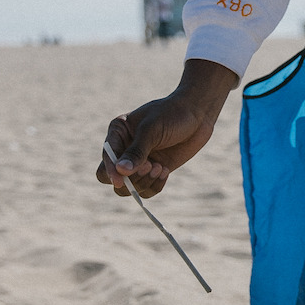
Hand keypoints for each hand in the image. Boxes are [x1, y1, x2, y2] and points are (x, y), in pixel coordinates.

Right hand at [96, 61, 237, 199]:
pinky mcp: (154, 171)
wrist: (197, 114)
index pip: (106, 158)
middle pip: (114, 178)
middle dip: (130, 179)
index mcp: (118, 133)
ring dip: (144, 181)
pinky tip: (165, 171)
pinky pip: (147, 190)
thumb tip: (120, 171)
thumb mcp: (152, 130)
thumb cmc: (172, 114)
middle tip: (150, 166)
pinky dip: (155, 185)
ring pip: (130, 187)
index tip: (120, 180)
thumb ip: (137, 151)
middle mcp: (125, 149)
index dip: (110, 171)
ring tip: (160, 167)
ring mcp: (140, 162)